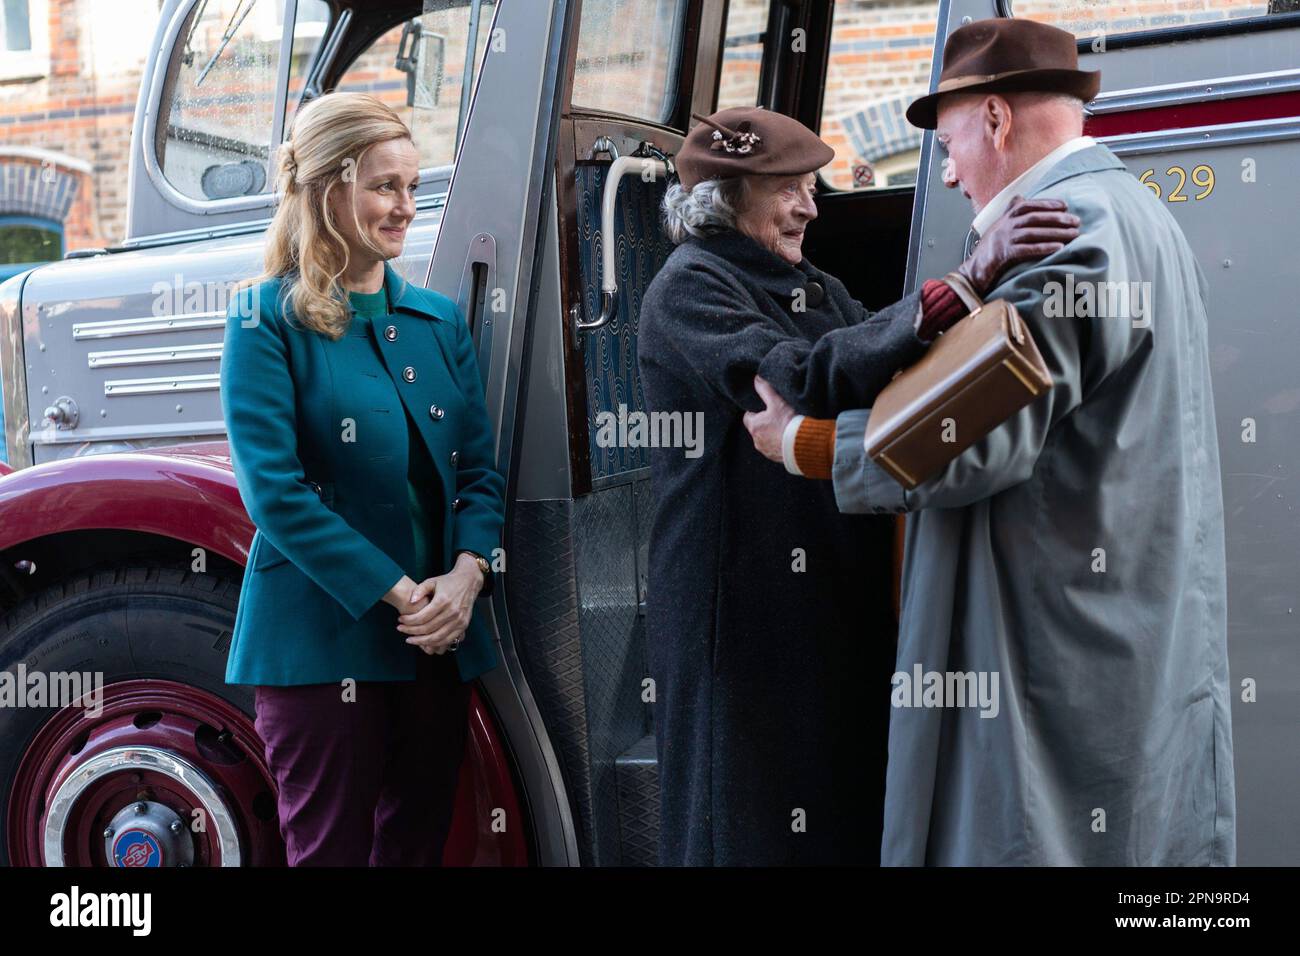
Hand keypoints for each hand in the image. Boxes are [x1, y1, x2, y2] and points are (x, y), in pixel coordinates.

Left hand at [396, 554, 482, 654]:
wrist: (469, 581)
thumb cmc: (448, 582)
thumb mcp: (432, 581)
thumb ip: (420, 590)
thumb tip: (411, 601)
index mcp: (443, 601)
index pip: (422, 617)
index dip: (409, 621)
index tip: (400, 620)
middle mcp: (452, 612)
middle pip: (428, 629)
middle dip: (412, 631)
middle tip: (401, 630)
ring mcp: (459, 620)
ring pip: (437, 638)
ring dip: (422, 641)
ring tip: (411, 639)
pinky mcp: (464, 625)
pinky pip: (448, 640)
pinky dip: (436, 643)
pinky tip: (425, 642)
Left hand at [742, 376, 794, 463]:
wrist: (804, 445)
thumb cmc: (789, 423)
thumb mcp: (777, 402)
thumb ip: (765, 390)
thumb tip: (757, 379)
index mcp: (754, 427)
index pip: (748, 417)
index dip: (756, 411)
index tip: (765, 409)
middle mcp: (757, 441)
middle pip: (757, 429)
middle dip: (765, 423)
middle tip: (777, 417)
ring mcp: (767, 452)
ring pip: (766, 440)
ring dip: (773, 435)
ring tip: (785, 428)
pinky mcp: (777, 459)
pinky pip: (775, 450)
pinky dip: (780, 444)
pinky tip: (790, 439)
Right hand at [958, 196, 1079, 293]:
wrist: (973, 270)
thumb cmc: (989, 249)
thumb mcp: (997, 226)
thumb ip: (1009, 211)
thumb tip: (1020, 196)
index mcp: (1004, 218)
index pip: (1027, 205)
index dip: (1046, 204)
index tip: (1065, 205)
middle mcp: (1004, 226)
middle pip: (1034, 218)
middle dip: (1057, 218)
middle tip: (1076, 221)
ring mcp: (1003, 239)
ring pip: (1033, 232)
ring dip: (1056, 233)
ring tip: (1074, 235)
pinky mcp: (1004, 254)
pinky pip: (1027, 249)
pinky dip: (1044, 248)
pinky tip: (1058, 248)